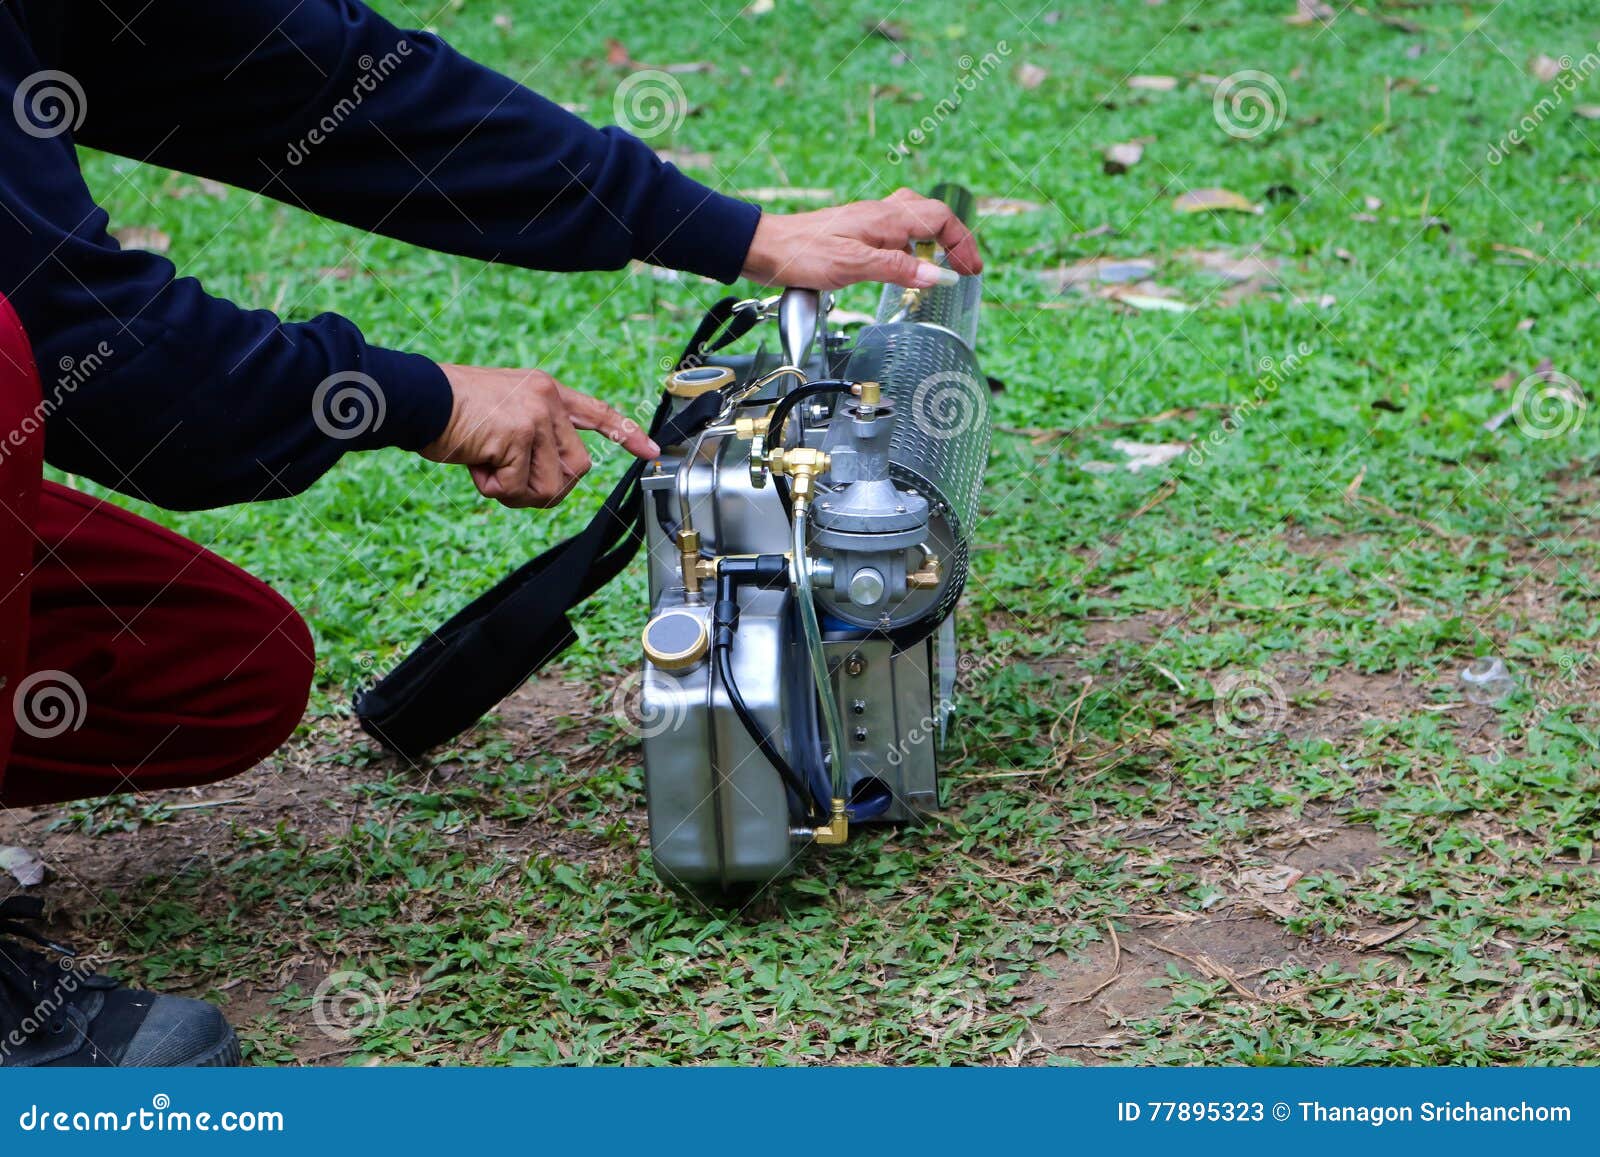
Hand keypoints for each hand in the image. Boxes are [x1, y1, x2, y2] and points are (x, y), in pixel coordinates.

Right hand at [423, 365, 658, 507]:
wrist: (418, 398)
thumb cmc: (451, 411)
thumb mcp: (503, 413)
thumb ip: (532, 436)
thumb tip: (553, 479)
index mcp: (547, 391)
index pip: (597, 413)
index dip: (625, 434)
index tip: (651, 451)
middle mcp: (548, 401)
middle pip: (577, 469)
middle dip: (546, 487)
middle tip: (508, 481)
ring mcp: (536, 417)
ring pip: (550, 485)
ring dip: (516, 491)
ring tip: (488, 468)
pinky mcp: (518, 436)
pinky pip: (518, 487)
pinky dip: (493, 488)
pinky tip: (475, 464)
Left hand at [740, 187, 982, 290]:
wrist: (765, 248)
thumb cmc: (802, 254)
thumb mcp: (853, 266)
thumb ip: (897, 270)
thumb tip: (939, 277)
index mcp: (886, 218)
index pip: (941, 218)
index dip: (962, 242)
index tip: (971, 270)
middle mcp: (881, 214)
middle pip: (932, 215)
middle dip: (954, 239)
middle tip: (964, 268)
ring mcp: (868, 222)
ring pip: (914, 220)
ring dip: (935, 240)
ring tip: (942, 267)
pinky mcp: (856, 232)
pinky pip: (896, 232)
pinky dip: (912, 246)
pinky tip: (904, 265)